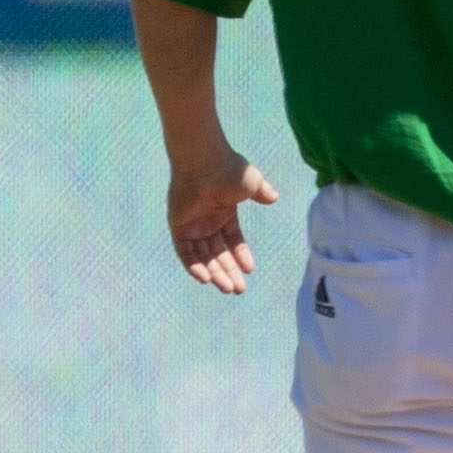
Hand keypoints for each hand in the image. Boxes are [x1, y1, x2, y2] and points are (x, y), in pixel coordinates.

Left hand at [167, 147, 278, 294]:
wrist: (207, 162)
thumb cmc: (231, 170)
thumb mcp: (253, 184)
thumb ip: (262, 193)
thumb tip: (274, 198)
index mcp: (223, 212)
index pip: (232, 240)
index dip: (241, 256)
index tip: (250, 270)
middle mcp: (206, 220)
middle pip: (218, 253)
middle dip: (228, 272)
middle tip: (239, 290)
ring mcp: (191, 224)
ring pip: (203, 256)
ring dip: (214, 273)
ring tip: (228, 288)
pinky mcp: (178, 226)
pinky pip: (184, 252)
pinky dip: (194, 266)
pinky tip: (206, 278)